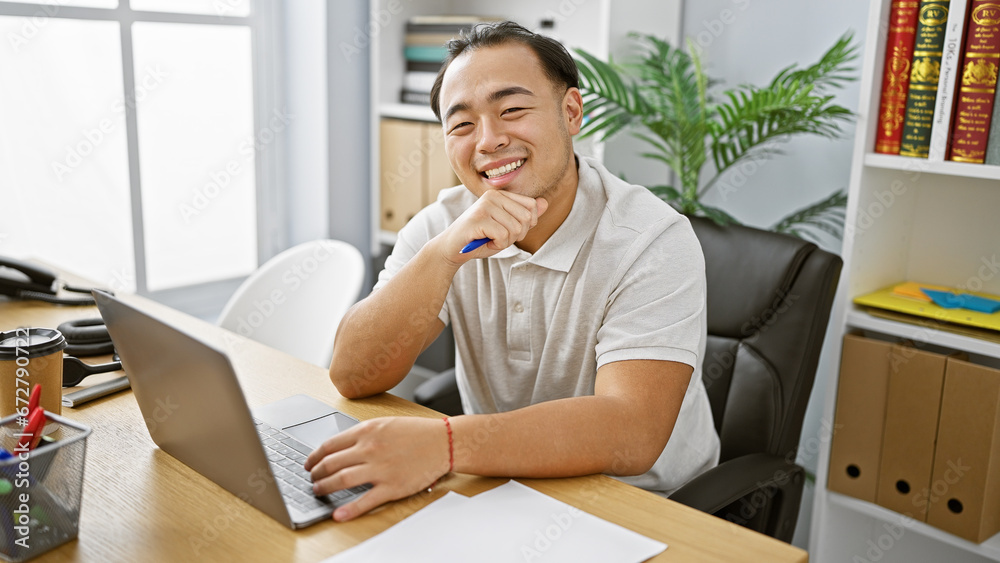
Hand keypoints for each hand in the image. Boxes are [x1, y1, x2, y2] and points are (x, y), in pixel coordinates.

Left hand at [304, 416, 450, 521]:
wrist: (444, 442)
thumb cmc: (418, 432)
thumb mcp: (386, 423)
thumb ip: (363, 433)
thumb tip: (340, 446)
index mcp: (367, 431)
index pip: (329, 445)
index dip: (314, 456)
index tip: (309, 463)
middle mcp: (370, 449)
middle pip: (331, 464)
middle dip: (316, 474)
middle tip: (312, 479)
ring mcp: (380, 469)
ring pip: (341, 480)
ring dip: (325, 488)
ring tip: (319, 491)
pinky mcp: (392, 487)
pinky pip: (365, 500)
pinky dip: (348, 510)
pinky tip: (337, 514)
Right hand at [441, 190, 547, 262]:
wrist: (452, 249)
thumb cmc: (480, 238)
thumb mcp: (507, 227)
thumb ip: (526, 216)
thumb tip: (545, 202)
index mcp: (500, 194)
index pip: (532, 207)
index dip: (525, 225)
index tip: (507, 230)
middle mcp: (492, 196)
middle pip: (527, 218)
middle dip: (517, 235)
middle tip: (498, 237)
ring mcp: (484, 206)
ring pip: (516, 228)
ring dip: (506, 241)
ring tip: (490, 239)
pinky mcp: (478, 219)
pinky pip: (504, 236)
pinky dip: (498, 245)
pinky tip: (485, 242)